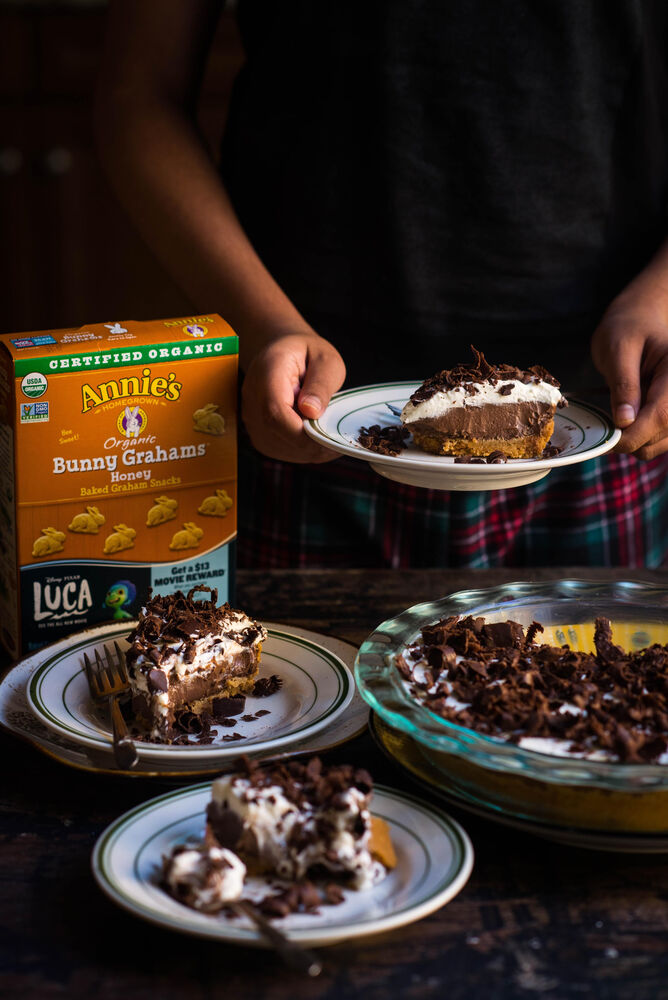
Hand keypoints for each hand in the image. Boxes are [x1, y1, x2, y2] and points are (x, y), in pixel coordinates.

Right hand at [241, 331, 345, 462]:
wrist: (284, 353)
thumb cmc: (308, 354)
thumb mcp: (325, 360)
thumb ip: (320, 383)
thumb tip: (312, 412)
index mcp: (267, 372)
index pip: (274, 411)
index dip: (301, 430)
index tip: (328, 435)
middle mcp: (252, 397)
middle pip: (276, 433)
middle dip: (310, 443)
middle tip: (339, 439)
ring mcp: (251, 418)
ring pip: (279, 447)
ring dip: (308, 449)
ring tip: (329, 435)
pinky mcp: (258, 433)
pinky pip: (280, 450)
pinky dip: (302, 451)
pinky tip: (317, 438)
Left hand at [592, 299, 667, 459]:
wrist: (640, 320)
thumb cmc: (628, 327)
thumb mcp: (618, 349)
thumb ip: (624, 384)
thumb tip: (625, 421)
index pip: (662, 414)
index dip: (634, 434)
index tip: (607, 440)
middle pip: (663, 433)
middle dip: (631, 438)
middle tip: (604, 426)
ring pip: (660, 444)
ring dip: (634, 441)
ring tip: (614, 418)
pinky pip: (657, 441)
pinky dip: (638, 439)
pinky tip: (624, 420)